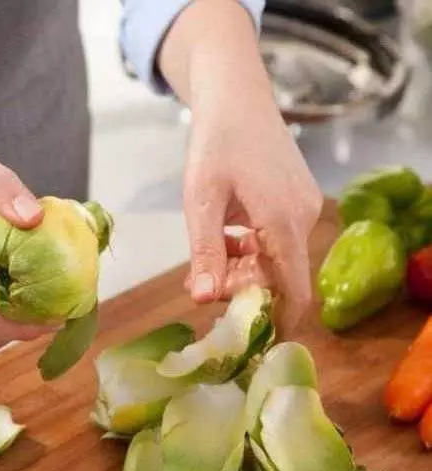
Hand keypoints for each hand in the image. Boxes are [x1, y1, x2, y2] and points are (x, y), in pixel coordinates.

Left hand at [156, 0, 323, 332]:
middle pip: (280, 277)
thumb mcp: (201, 201)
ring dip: (242, 269)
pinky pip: (277, 240)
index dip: (274, 322)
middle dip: (242, 290)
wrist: (236, 96)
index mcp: (283, 222)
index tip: (245, 339)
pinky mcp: (297, 201)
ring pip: (277, 259)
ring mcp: (304, 208)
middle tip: (200, 287)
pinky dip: (250, 250)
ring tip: (204, 265)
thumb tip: (204, 300)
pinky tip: (223, 240)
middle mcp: (303, 219)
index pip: (293, 293)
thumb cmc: (215, 144)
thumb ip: (206, 253)